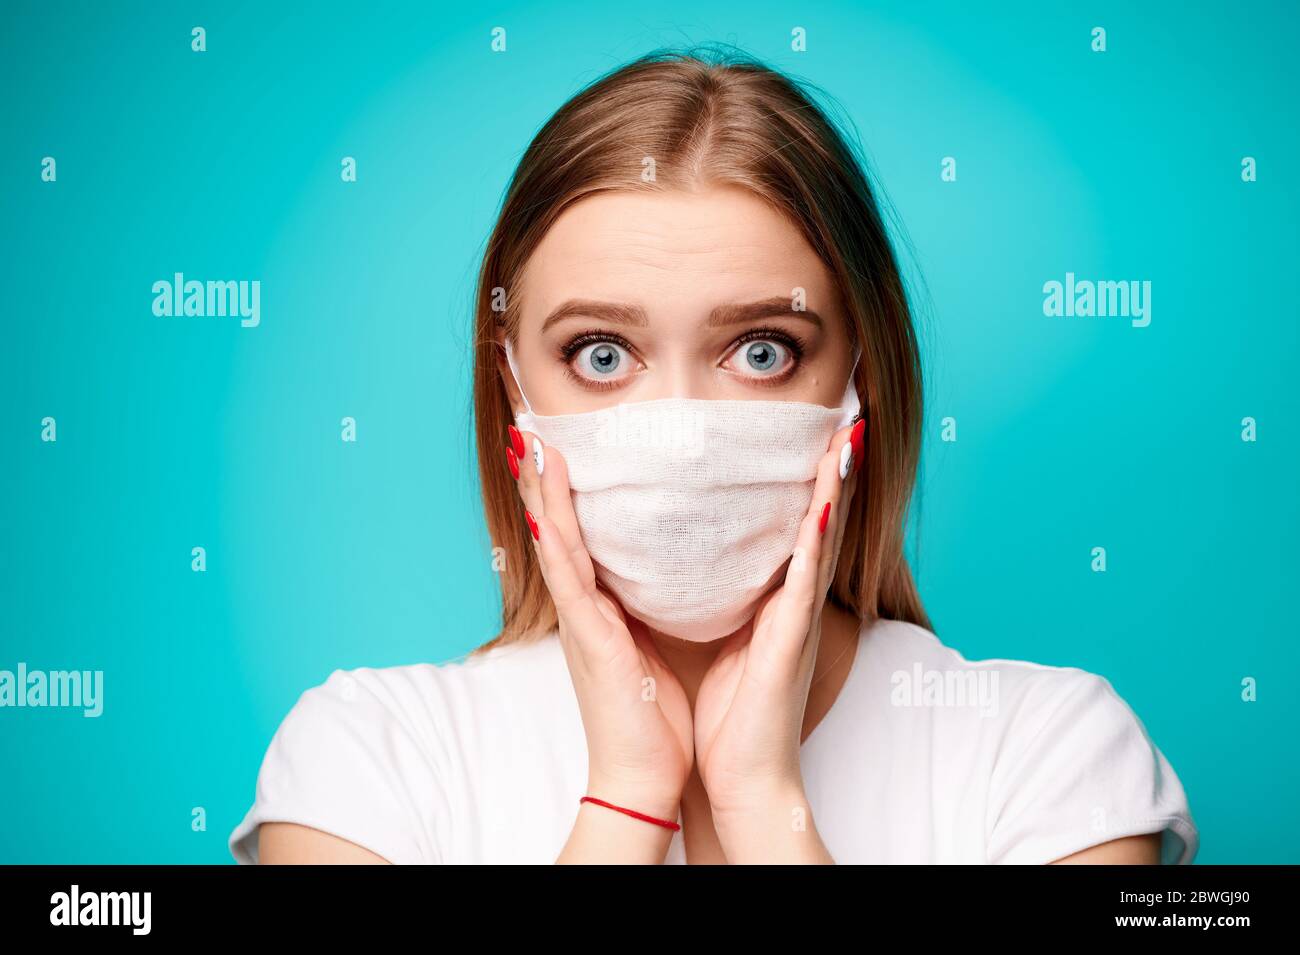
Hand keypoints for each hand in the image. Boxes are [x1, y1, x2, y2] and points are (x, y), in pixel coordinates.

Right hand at [507, 426, 693, 842]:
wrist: (646, 775)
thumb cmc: (655, 715)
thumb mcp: (653, 645)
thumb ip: (649, 606)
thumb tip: (665, 571)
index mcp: (599, 606)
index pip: (577, 532)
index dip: (563, 488)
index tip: (560, 442)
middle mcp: (582, 608)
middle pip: (554, 527)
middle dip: (542, 477)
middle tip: (530, 424)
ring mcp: (580, 624)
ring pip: (554, 544)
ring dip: (540, 495)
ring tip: (532, 445)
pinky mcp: (589, 643)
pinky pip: (570, 584)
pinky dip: (555, 545)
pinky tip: (544, 513)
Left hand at [692, 418, 863, 857]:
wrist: (739, 778)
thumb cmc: (728, 716)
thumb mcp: (721, 641)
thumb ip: (720, 600)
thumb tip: (696, 564)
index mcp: (775, 601)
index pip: (794, 524)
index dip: (808, 478)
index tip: (814, 429)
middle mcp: (794, 604)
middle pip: (819, 520)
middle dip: (832, 468)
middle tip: (845, 414)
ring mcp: (798, 622)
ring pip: (819, 541)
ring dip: (834, 490)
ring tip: (843, 439)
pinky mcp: (790, 645)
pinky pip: (803, 587)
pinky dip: (813, 546)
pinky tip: (818, 511)